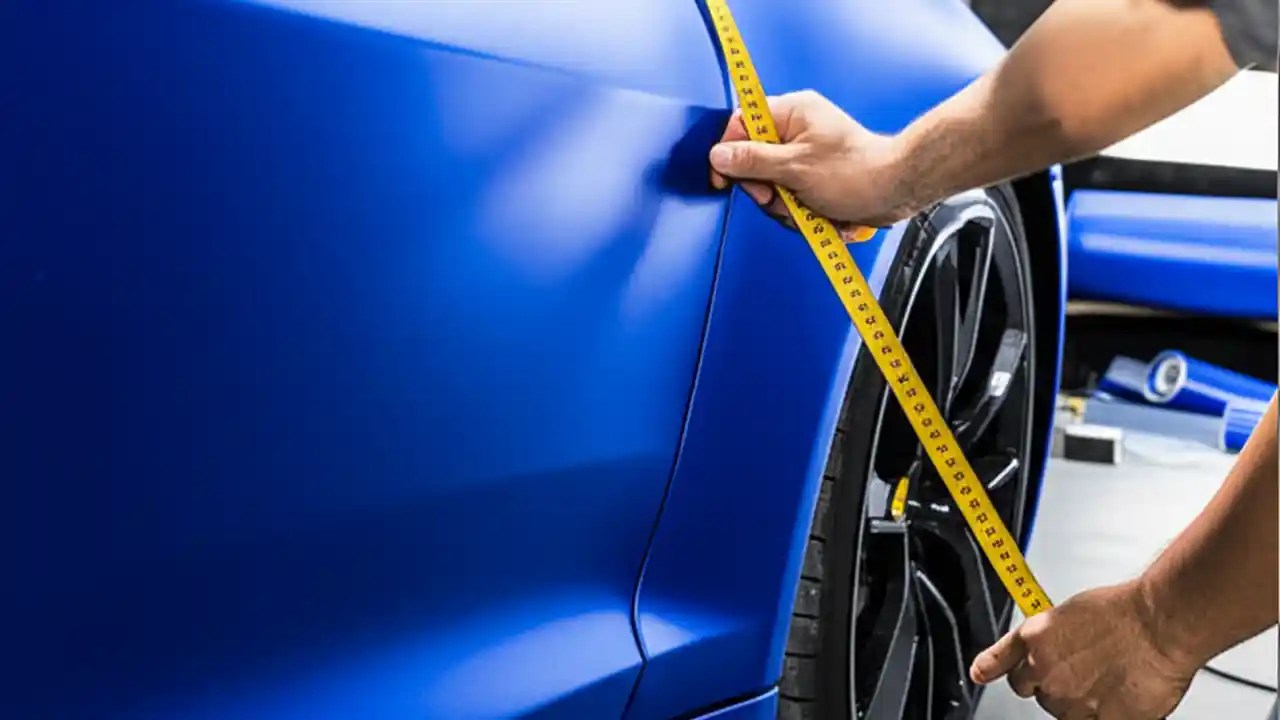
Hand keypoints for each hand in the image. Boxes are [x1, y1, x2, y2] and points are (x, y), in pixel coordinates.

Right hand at [707, 90, 915, 233]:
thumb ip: (752, 161)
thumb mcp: (795, 168)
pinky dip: (798, 212)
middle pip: (752, 161)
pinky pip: (787, 197)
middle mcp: (795, 130)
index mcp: (792, 112)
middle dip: (765, 188)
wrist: (895, 192)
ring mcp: (803, 156)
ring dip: (784, 205)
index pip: (742, 124)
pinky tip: (816, 214)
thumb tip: (718, 155)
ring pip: (769, 185)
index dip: (729, 152)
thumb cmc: (856, 173)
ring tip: (808, 208)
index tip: (724, 178)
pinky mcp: (811, 178)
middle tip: (781, 196)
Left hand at [970, 581, 1196, 718]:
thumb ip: (1044, 640)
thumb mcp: (1065, 613)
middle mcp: (1045, 673)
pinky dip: (1104, 716)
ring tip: (1106, 680)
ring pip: (1065, 713)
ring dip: (1080, 704)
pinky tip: (1117, 697)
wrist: (1158, 623)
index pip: (1004, 670)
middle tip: (1084, 670)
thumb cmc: (1121, 611)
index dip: (1021, 671)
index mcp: (1033, 641)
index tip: (1004, 676)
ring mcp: (1071, 701)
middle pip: (1038, 694)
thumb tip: (1031, 653)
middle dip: (1056, 685)